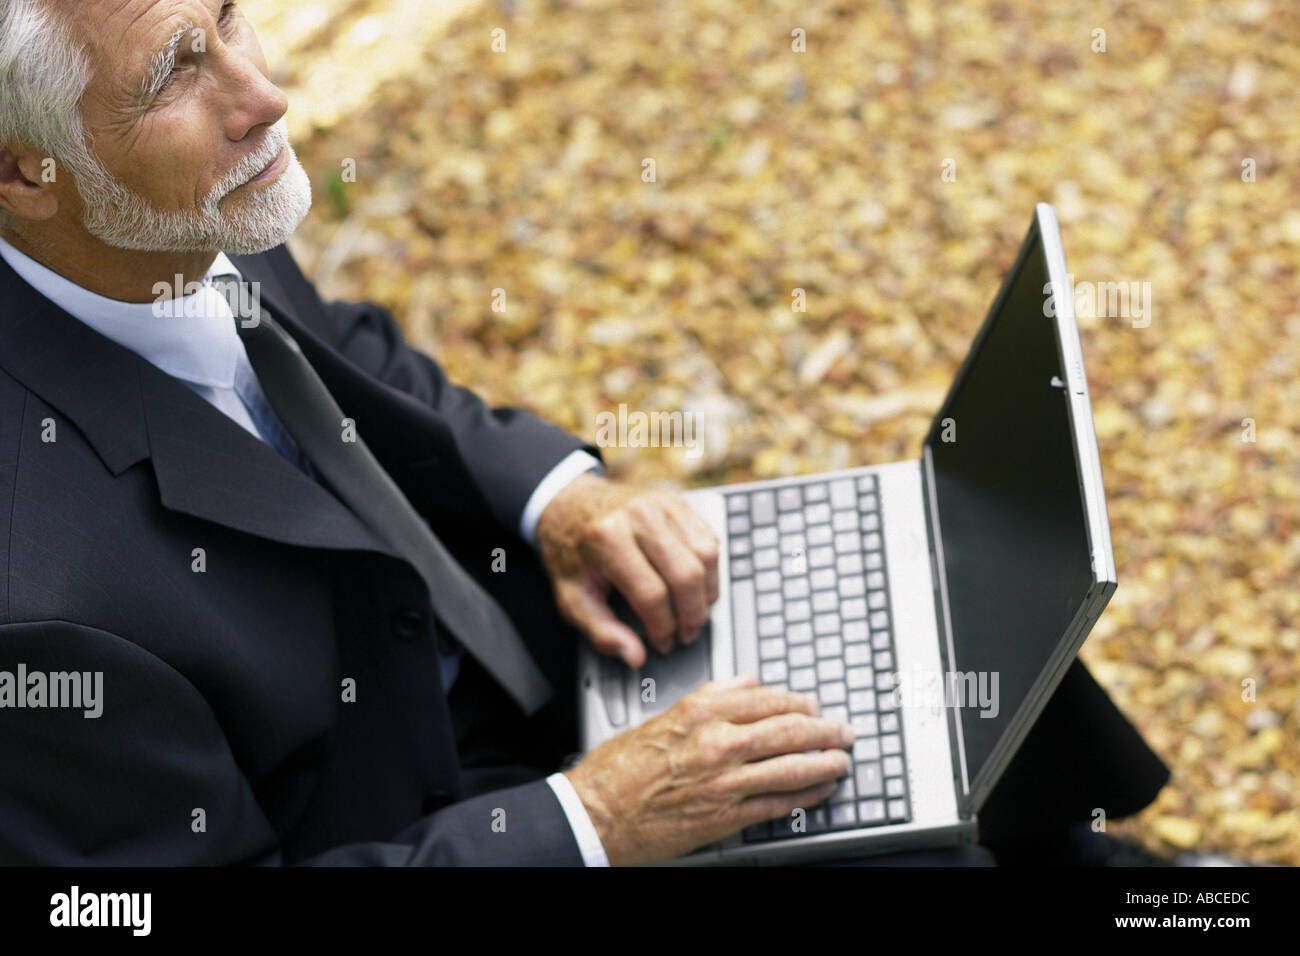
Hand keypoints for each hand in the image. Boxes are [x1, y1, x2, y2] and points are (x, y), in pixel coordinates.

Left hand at [536, 472, 718, 667]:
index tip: (661, 643)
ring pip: (706, 556)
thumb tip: (635, 657)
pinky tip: (695, 587)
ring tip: (693, 614)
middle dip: (692, 615)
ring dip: (706, 593)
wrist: (569, 506)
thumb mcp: (572, 598)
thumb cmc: (572, 554)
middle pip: (686, 574)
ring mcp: (661, 504)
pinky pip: (710, 539)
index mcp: (606, 539)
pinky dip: (710, 569)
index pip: (652, 594)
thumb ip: (601, 631)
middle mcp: (638, 516)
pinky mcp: (677, 501)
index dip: (662, 628)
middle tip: (685, 635)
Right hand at [564, 674, 854, 865]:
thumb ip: (710, 695)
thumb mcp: (664, 716)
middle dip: (825, 731)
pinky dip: (806, 797)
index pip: (767, 700)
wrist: (596, 812)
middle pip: (789, 731)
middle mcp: (717, 743)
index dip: (799, 704)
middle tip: (843, 731)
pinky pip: (778, 804)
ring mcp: (724, 781)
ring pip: (791, 767)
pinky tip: (820, 792)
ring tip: (842, 760)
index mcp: (701, 712)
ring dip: (825, 764)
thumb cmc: (621, 767)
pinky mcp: (725, 816)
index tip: (814, 707)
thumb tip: (746, 681)